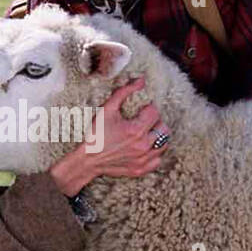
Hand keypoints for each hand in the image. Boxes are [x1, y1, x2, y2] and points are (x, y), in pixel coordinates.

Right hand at [49, 77, 169, 195]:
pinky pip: (158, 160)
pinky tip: (146, 147)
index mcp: (136, 130)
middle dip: (156, 121)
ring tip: (147, 132)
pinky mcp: (141, 169)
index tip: (141, 109)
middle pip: (163, 128)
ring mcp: (143, 159)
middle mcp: (142, 145)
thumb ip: (124, 92)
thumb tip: (141, 80)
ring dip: (157, 136)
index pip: (155, 112)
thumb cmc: (96, 134)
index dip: (148, 108)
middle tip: (145, 120)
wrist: (88, 160)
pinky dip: (155, 153)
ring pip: (163, 144)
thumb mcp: (107, 109)